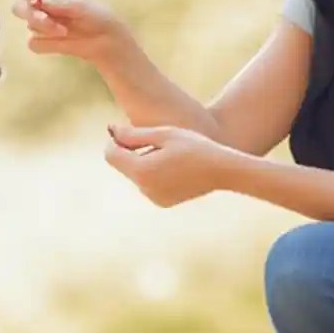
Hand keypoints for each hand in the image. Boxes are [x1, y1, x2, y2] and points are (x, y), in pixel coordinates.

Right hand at [11, 0, 129, 64]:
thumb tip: (34, 0)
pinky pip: (33, 43)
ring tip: (65, 31)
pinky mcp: (43, 42)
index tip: (36, 0)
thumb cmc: (96, 15)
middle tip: (48, 21)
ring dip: (45, 29)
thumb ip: (55, 2)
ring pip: (28, 25)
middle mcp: (41, 5)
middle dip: (31, 14)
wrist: (106, 40)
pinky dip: (46, 44)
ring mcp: (40, 24)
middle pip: (18, 6)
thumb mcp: (78, 4)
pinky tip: (62, 41)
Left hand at [103, 124, 238, 207]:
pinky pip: (148, 183)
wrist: (223, 170)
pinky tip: (175, 166)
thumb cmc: (194, 146)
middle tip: (155, 139)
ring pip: (136, 174)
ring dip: (143, 161)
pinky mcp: (162, 202)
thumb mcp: (163, 134)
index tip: (128, 130)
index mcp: (142, 170)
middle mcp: (144, 188)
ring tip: (169, 152)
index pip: (111, 154)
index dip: (115, 139)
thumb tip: (111, 130)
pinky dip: (154, 173)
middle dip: (130, 151)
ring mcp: (153, 197)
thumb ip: (133, 134)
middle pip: (123, 164)